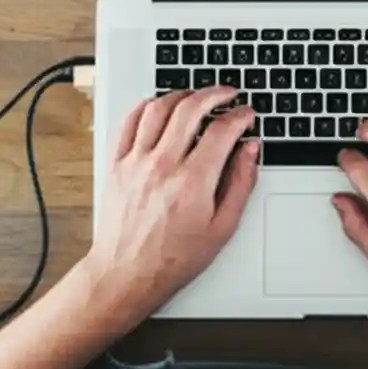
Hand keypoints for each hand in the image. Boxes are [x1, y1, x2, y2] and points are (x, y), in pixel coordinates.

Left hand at [82, 87, 258, 322]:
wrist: (126, 274)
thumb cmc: (173, 258)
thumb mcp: (222, 228)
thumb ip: (241, 183)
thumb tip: (250, 152)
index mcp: (193, 182)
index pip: (222, 131)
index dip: (240, 116)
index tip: (247, 114)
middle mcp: (162, 166)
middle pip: (190, 108)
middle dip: (215, 94)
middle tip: (227, 94)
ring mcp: (136, 163)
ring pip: (158, 108)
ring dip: (182, 94)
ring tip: (196, 96)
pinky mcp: (117, 165)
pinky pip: (129, 122)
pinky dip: (145, 106)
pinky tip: (159, 106)